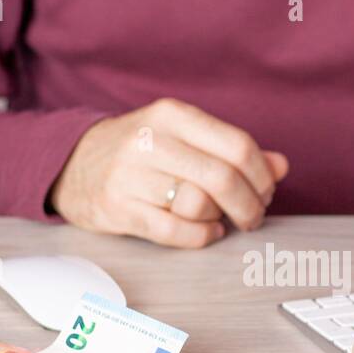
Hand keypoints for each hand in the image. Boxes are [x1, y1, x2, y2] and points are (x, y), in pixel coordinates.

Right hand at [50, 98, 288, 246]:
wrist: (72, 163)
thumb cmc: (140, 151)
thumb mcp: (184, 137)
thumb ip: (233, 149)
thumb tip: (281, 166)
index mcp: (173, 115)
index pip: (238, 146)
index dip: (262, 176)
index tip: (266, 191)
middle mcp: (150, 141)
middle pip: (224, 179)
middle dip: (250, 205)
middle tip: (253, 216)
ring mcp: (130, 176)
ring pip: (199, 205)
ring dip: (221, 219)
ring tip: (220, 218)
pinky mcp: (118, 209)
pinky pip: (175, 231)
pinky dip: (200, 237)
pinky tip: (205, 232)